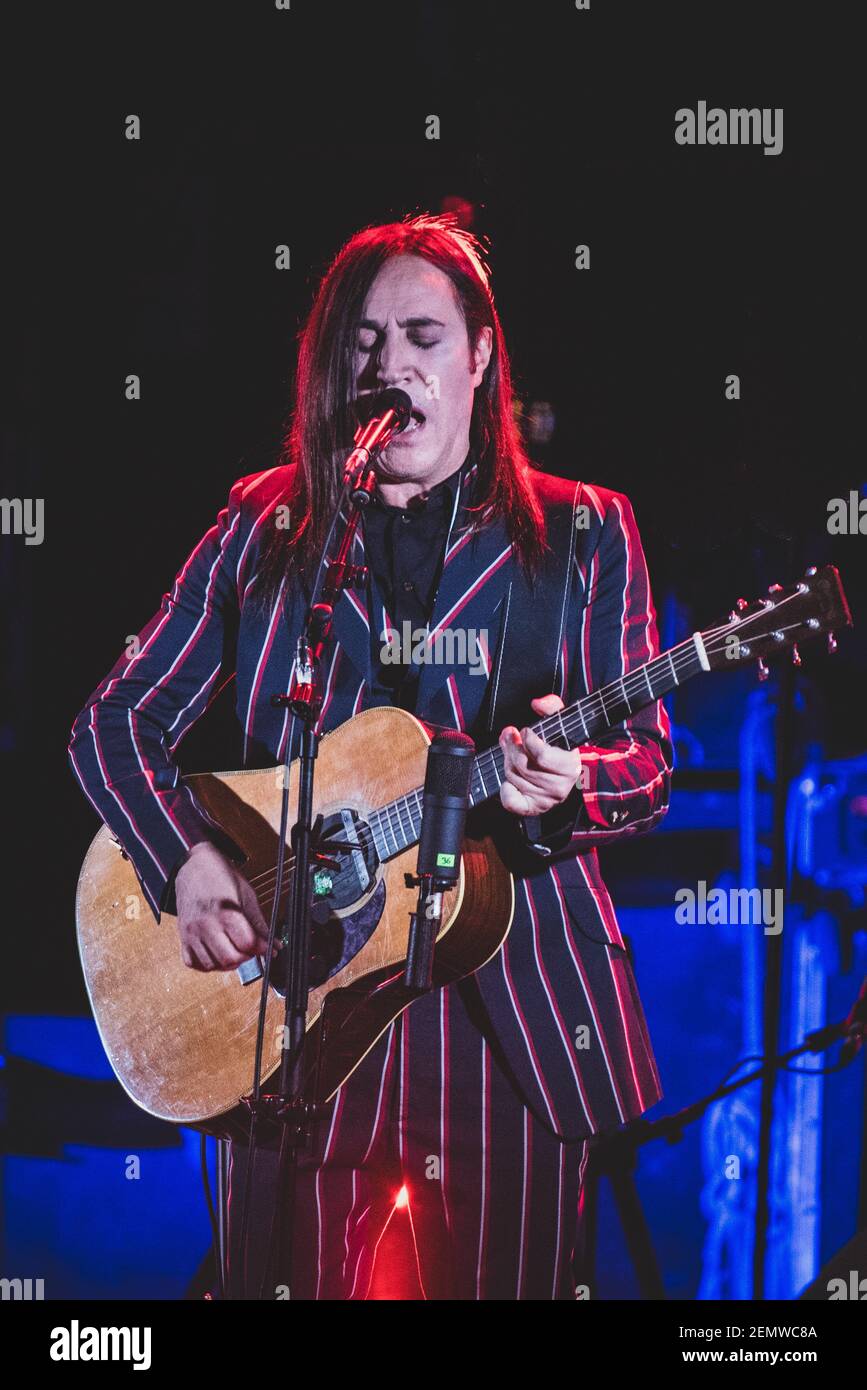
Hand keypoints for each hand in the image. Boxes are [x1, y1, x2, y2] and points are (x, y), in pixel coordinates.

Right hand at [174, 841, 271, 971]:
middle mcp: (206, 925)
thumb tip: (274, 944)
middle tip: (252, 948)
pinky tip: (217, 953)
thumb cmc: (220, 877)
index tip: (269, 948)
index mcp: (225, 912)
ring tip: (236, 949)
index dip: (263, 948)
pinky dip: (208, 964)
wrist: (194, 866)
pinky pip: (195, 964)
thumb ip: (259, 923)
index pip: (247, 944)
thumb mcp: (247, 895)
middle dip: (246, 957)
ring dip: (229, 962)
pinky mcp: (183, 938)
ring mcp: (191, 934)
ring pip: (213, 965)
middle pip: (231, 959)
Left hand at [498, 694, 582, 817]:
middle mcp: (559, 786)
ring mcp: (545, 799)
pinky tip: (509, 780)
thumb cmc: (561, 748)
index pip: (541, 754)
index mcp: (569, 766)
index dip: (527, 739)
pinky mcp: (533, 808)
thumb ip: (552, 707)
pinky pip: (512, 802)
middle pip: (522, 765)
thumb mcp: (562, 724)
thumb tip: (537, 703)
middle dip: (512, 747)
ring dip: (507, 762)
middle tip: (510, 736)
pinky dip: (506, 790)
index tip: (525, 731)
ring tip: (511, 752)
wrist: (568, 775)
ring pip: (514, 777)